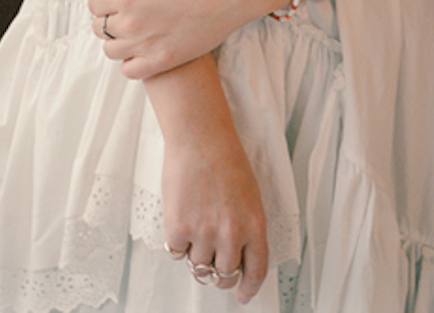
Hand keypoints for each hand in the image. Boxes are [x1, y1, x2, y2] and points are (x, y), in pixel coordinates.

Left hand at [90, 0, 252, 79]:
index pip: (93, 3)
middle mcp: (131, 23)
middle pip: (98, 27)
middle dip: (109, 16)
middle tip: (130, 8)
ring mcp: (146, 45)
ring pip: (110, 50)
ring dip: (118, 39)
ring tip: (138, 27)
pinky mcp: (162, 61)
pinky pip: (129, 70)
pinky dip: (131, 60)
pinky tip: (144, 46)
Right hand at [160, 114, 268, 303]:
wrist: (201, 139)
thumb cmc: (226, 161)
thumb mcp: (249, 196)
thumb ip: (246, 228)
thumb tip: (237, 256)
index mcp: (255, 225)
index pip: (256, 270)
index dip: (249, 288)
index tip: (243, 295)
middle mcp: (231, 234)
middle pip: (224, 277)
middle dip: (219, 275)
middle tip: (214, 262)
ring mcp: (204, 234)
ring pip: (198, 267)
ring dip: (197, 255)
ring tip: (197, 226)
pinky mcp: (179, 230)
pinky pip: (177, 253)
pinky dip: (178, 242)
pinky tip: (183, 217)